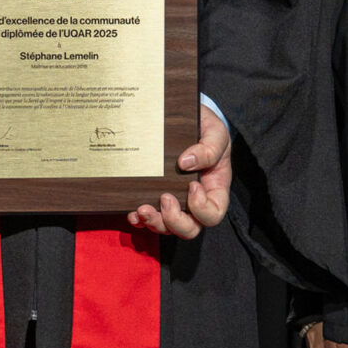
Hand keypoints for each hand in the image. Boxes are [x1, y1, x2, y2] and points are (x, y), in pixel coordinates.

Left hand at [127, 105, 230, 238]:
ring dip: (154, 222)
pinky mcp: (155, 196)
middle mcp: (194, 201)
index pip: (212, 214)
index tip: (192, 185)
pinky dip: (139, 219)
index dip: (202, 208)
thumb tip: (186, 163)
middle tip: (164, 199)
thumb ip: (209, 148)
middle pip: (189, 228)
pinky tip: (132, 212)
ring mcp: (174, 201)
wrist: (187, 119)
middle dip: (174, 221)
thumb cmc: (206, 129)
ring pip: (167, 227)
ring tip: (142, 209)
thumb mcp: (215, 133)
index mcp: (213, 190)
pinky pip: (148, 217)